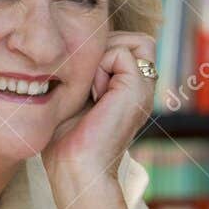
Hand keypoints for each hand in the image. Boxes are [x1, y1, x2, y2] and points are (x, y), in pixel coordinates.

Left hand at [41, 32, 156, 192]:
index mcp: (128, 89)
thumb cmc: (64, 143)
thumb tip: (70, 46)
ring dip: (102, 57)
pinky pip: (121, 52)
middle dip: (103, 50)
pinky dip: (101, 66)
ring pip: (132, 41)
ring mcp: (143, 88)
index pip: (124, 43)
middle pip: (132, 38)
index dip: (100, 51)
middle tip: (87, 84)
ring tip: (91, 89)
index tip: (82, 83)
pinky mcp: (138, 89)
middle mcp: (141, 87)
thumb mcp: (73, 99)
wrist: (75, 170)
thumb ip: (82, 74)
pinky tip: (94, 94)